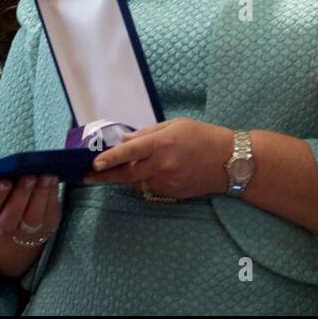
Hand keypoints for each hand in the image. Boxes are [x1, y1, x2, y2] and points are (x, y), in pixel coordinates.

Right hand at [0, 175, 60, 250]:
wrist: (13, 224)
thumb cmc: (0, 197)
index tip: (5, 180)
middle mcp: (5, 226)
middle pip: (13, 213)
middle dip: (22, 193)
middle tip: (30, 175)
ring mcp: (26, 230)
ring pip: (33, 217)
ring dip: (41, 195)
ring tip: (46, 176)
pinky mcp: (46, 226)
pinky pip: (50, 213)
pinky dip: (53, 196)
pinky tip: (53, 181)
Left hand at [85, 118, 233, 199]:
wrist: (229, 161)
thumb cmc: (202, 136)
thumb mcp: (175, 125)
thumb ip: (148, 133)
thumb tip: (125, 141)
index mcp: (162, 143)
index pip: (130, 152)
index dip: (110, 159)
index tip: (94, 164)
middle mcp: (162, 165)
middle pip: (126, 174)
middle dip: (105, 176)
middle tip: (87, 176)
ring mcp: (167, 182)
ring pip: (138, 182)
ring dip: (128, 175)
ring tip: (123, 168)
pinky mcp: (172, 193)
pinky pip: (151, 187)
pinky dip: (146, 180)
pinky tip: (154, 171)